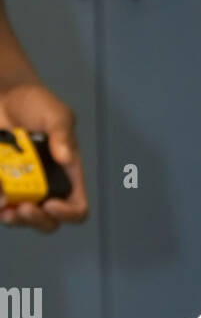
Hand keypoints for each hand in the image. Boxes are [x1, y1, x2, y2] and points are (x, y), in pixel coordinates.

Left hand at [0, 82, 88, 230]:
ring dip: (12, 218)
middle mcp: (46, 190)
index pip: (76, 207)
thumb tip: (65, 157)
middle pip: (47, 222)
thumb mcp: (56, 114)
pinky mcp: (1, 186)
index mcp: (66, 177)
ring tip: (1, 202)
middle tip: (23, 209)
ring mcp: (21, 190)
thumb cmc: (35, 104)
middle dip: (35, 220)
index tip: (51, 204)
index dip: (68, 213)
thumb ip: (62, 133)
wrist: (3, 95)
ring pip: (19, 219)